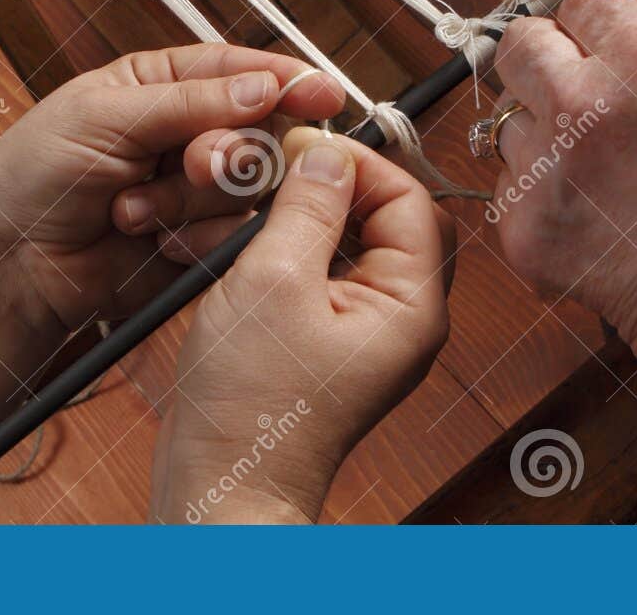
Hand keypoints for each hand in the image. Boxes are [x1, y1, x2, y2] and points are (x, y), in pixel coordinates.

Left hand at [0, 43, 343, 331]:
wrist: (9, 268)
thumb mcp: (103, 117)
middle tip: (197, 164)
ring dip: (195, 199)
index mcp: (160, 83)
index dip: (285, 79)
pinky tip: (153, 239)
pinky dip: (198, 237)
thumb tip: (263, 86)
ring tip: (136, 210)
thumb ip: (189, 101)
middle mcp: (184, 131)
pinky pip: (234, 232)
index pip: (238, 70)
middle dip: (230, 149)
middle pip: (256, 128)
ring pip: (248, 184)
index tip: (323, 93)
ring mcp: (193, 188)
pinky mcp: (198, 238)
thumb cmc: (31, 180)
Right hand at [148, 129, 452, 523]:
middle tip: (281, 170)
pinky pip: (326, 275)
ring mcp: (368, 333)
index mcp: (413, 306)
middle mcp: (403, 318)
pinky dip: (293, 248)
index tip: (305, 147)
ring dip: (309, 215)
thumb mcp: (274, 281)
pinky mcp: (332, 342)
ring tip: (259, 204)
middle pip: (389, 219)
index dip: (360, 164)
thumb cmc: (251, 406)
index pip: (412, 200)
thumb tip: (329, 152)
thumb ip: (308, 207)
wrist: (223, 488)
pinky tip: (251, 244)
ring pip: (353, 243)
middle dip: (337, 187)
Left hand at [485, 0, 636, 440]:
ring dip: (540, 133)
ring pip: (507, 120)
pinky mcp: (522, 226)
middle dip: (544, 60)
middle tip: (573, 90)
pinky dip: (538, 195)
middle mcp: (586, 103)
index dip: (590, 24)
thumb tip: (601, 45)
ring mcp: (546, 168)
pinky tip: (590, 216)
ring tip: (595, 170)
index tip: (596, 42)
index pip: (578, 0)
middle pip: (518, 44)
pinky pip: (509, 185)